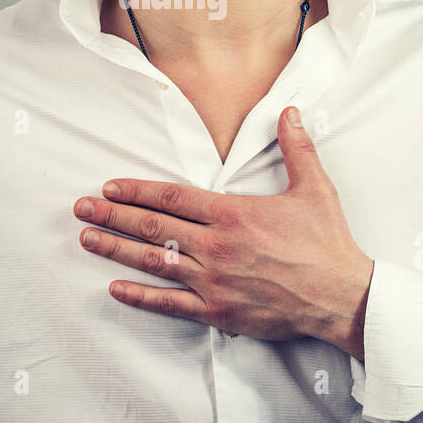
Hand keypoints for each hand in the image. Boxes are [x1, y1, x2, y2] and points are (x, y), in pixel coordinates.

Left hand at [74, 106, 374, 358]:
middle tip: (80, 209)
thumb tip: (290, 111)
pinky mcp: (218, 311)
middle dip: (112, 216)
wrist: (341, 297)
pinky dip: (141, 296)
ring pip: (154, 261)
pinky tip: (115, 288)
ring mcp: (214, 280)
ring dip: (117, 249)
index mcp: (233, 213)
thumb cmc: (327, 243)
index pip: (172, 197)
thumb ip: (296, 147)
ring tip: (87, 240)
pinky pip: (171, 304)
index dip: (136, 191)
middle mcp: (216, 245)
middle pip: (153, 227)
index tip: (109, 187)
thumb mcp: (314, 188)